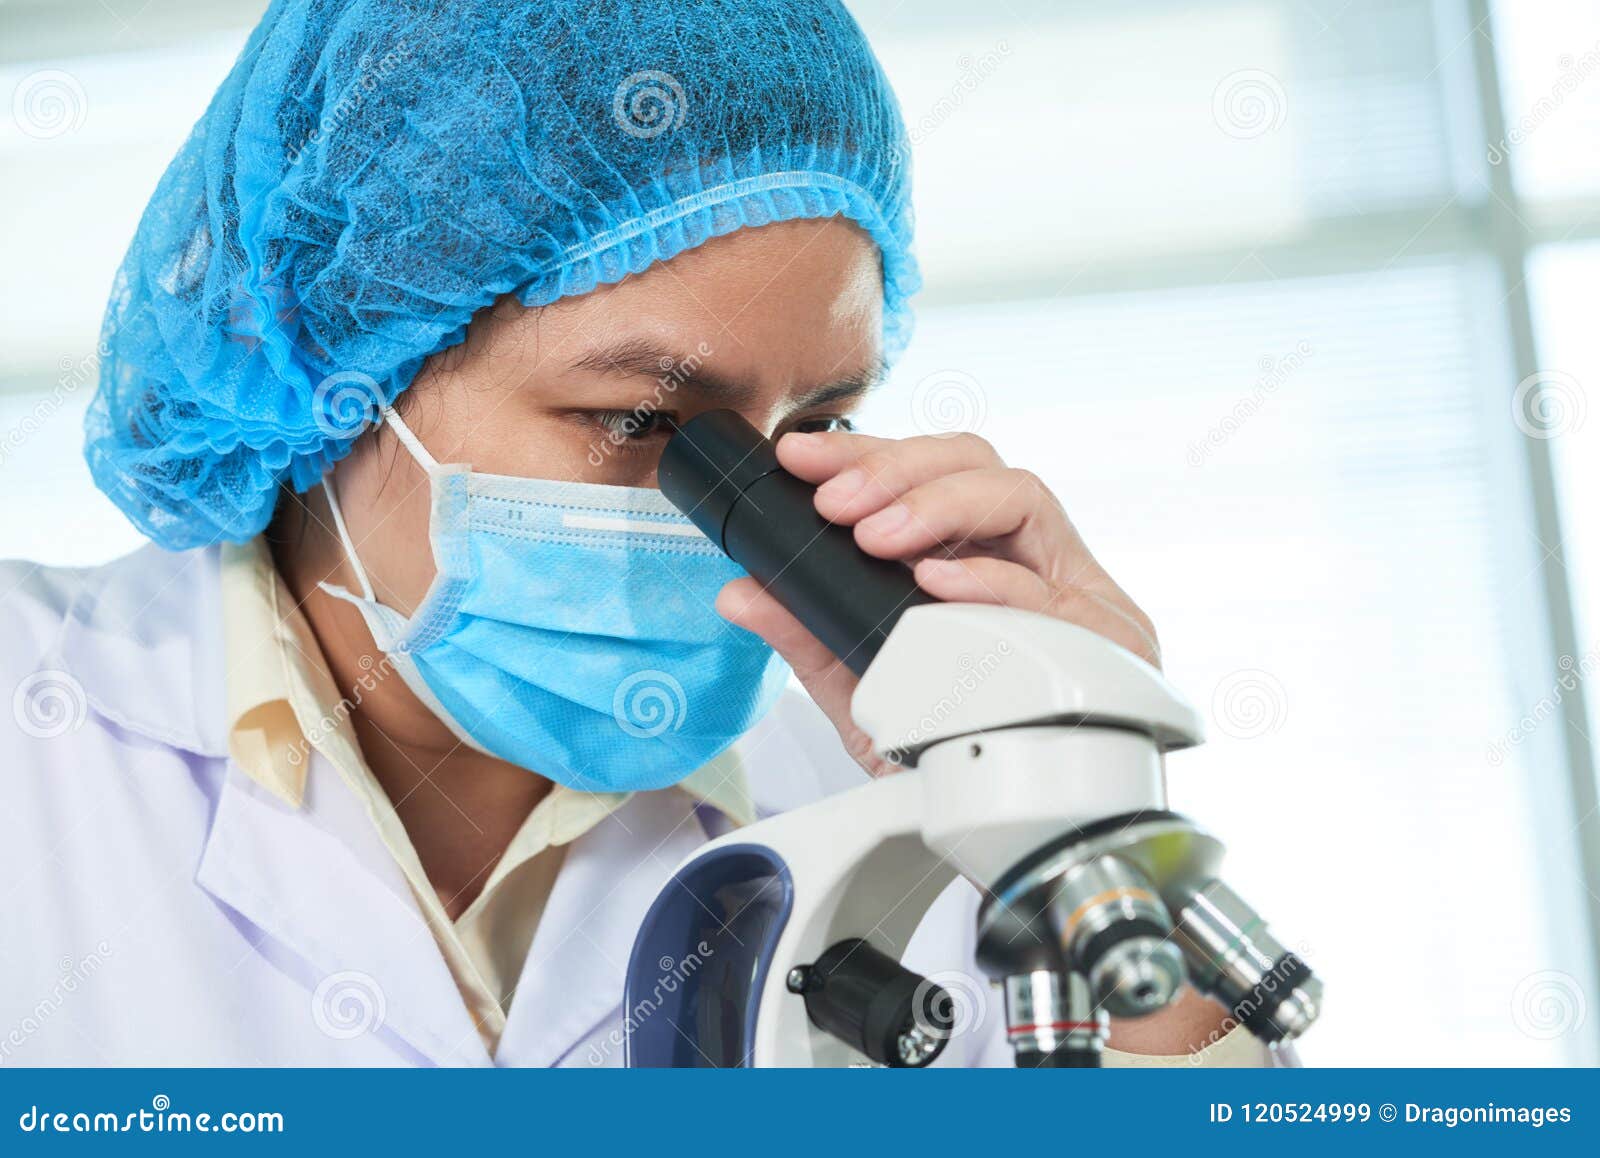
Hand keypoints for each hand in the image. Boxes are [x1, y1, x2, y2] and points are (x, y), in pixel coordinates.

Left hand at [716, 430, 1159, 774]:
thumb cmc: (948, 755)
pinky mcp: (1109, 642)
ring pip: (1024, 496)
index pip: (932, 471)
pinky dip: (991, 578)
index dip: (868, 452)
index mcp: (982, 554)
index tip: (800, 457)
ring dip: (938, 506)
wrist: (996, 839)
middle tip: (833, 503)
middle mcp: (1034, 561)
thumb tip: (742, 591)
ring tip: (875, 536)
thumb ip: (809, 634)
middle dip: (897, 469)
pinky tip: (937, 582)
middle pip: (980, 463)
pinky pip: (1054, 592)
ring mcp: (1076, 594)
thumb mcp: (863, 689)